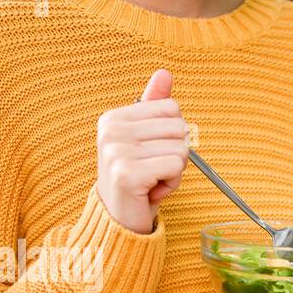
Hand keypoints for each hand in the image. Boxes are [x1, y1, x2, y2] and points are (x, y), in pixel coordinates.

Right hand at [95, 69, 188, 233]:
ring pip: (180, 150)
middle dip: (176, 155)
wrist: (120, 218)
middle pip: (179, 128)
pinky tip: (152, 192)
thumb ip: (154, 106)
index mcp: (114, 118)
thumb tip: (164, 73)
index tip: (152, 153)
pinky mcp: (128, 174)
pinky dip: (172, 185)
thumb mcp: (146, 139)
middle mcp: (111, 131)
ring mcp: (117, 152)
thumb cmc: (138, 178)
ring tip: (152, 182)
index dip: (173, 135)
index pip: (172, 108)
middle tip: (154, 171)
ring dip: (174, 173)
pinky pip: (175, 168)